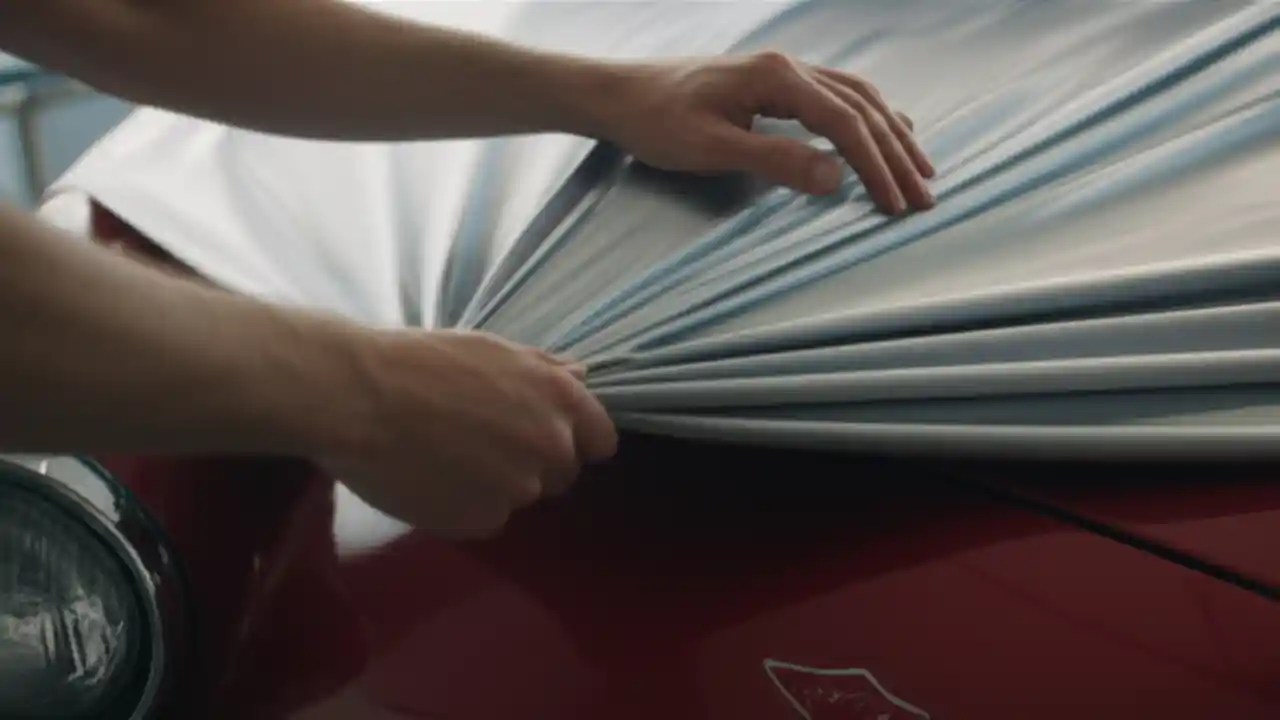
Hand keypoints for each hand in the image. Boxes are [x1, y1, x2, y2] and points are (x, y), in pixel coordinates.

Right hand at [318, 329, 617, 539]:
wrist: (357, 396)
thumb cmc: (420, 361)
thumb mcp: (491, 349)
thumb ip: (544, 369)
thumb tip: (581, 377)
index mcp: (560, 399)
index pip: (601, 441)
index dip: (575, 440)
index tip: (542, 437)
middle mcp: (550, 446)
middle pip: (562, 474)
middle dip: (531, 463)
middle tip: (479, 442)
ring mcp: (518, 489)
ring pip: (519, 496)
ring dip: (494, 484)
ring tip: (444, 455)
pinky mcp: (481, 520)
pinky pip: (484, 518)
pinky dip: (463, 506)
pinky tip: (430, 479)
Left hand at [595, 52, 935, 214]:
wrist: (619, 95)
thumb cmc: (656, 122)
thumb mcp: (712, 148)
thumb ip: (775, 161)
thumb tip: (836, 179)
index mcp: (777, 78)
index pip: (845, 123)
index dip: (875, 166)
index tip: (896, 205)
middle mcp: (788, 67)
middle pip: (862, 108)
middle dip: (897, 154)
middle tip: (927, 196)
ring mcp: (782, 72)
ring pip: (856, 98)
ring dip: (890, 134)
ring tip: (919, 169)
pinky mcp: (773, 83)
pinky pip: (837, 96)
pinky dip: (867, 118)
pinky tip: (880, 132)